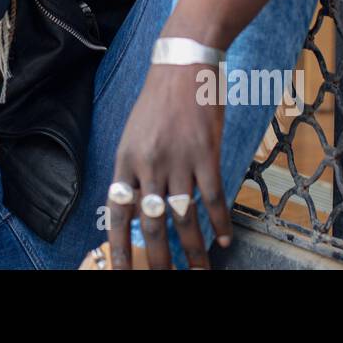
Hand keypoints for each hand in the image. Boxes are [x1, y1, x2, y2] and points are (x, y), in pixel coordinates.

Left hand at [105, 63, 230, 269]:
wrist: (182, 64)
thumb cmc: (158, 100)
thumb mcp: (135, 134)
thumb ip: (136, 170)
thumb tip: (139, 209)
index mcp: (126, 159)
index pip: (117, 211)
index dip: (119, 244)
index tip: (121, 270)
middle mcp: (149, 164)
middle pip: (151, 224)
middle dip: (158, 260)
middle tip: (163, 279)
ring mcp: (178, 160)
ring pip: (184, 218)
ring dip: (193, 251)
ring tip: (200, 271)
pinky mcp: (206, 154)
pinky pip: (213, 198)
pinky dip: (219, 223)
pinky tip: (224, 239)